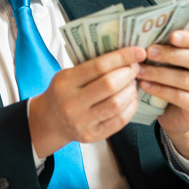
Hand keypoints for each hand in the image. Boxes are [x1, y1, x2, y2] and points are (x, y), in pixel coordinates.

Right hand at [28, 46, 146, 158]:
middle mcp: (72, 104)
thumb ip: (91, 66)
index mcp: (65, 83)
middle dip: (128, 73)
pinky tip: (131, 98)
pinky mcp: (93, 136)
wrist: (50, 122)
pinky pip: (120, 120)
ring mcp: (82, 122)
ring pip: (117, 104)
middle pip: (110, 85)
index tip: (138, 52)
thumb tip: (124, 55)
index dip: (122, 57)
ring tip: (132, 83)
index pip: (99, 66)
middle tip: (135, 68)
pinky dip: (131, 106)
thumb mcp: (68, 74)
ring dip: (131, 90)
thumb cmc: (62, 93)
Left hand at [138, 31, 188, 160]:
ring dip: (159, 73)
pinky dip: (159, 90)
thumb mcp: (178, 64)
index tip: (171, 35)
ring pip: (185, 78)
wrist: (179, 115)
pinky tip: (145, 85)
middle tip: (149, 52)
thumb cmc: (176, 82)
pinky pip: (179, 96)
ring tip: (141, 70)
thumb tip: (153, 33)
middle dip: (171, 54)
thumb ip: (173, 50)